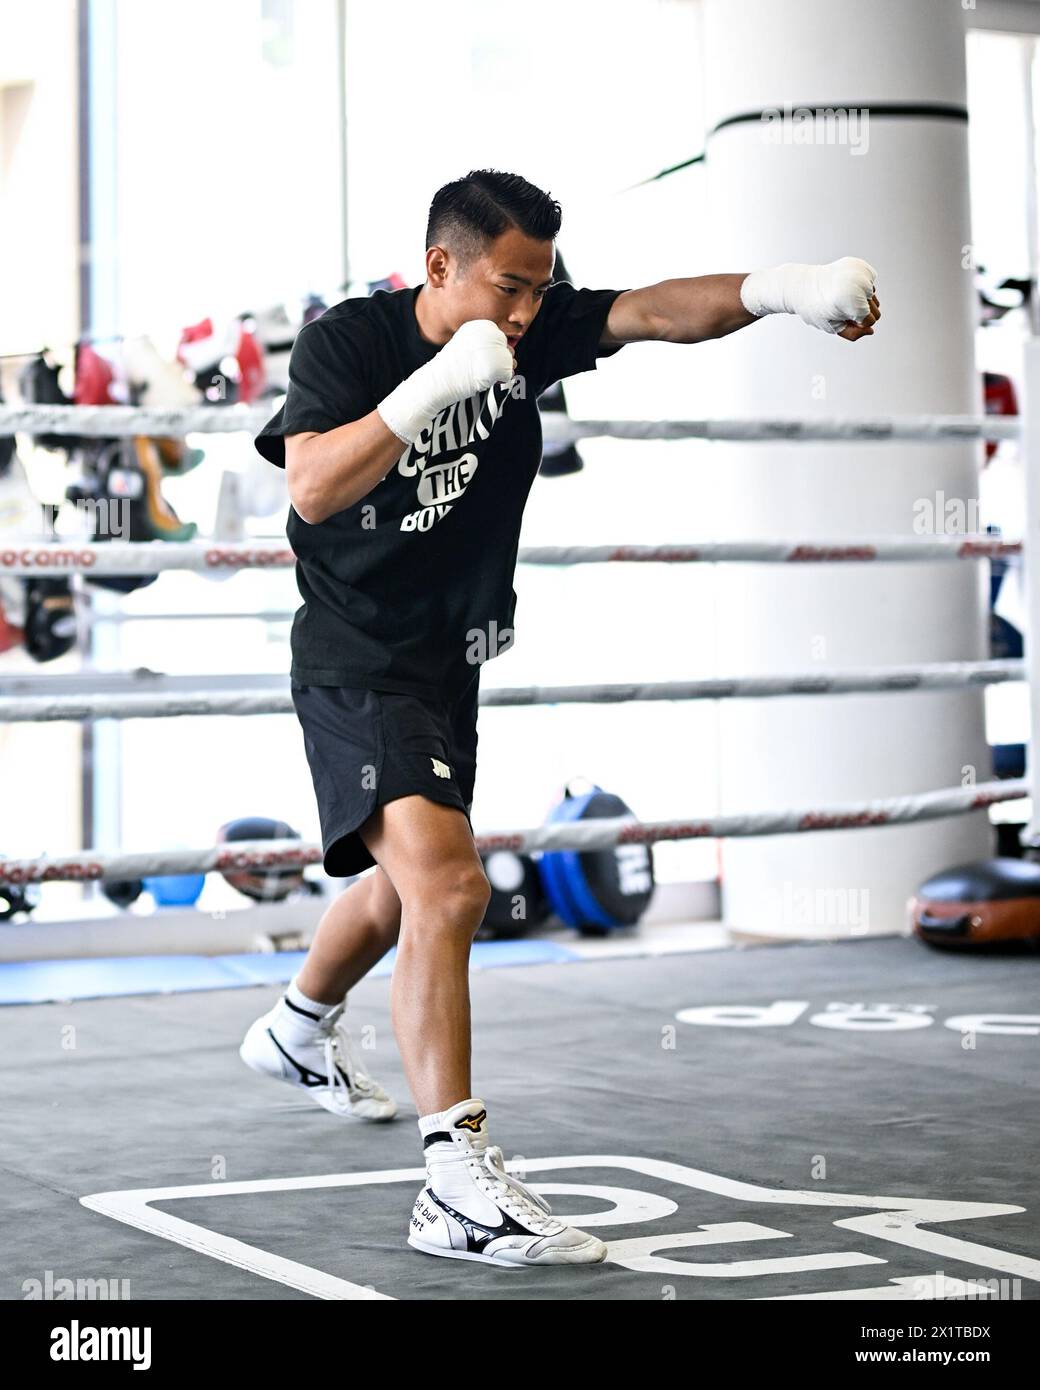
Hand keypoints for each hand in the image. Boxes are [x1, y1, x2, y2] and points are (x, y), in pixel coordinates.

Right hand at [378, 318, 513, 443]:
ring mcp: (495, 347)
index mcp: (482, 325)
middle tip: (479, 369)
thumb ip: (487, 346)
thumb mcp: (468, 347)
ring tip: (480, 374)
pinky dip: (499, 381)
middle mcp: (490, 332)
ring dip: (499, 372)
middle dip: (499, 363)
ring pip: (510, 362)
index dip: (492, 354)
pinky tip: (483, 379)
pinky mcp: (498, 363)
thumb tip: (512, 354)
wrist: (438, 381)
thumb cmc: (451, 367)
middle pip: (507, 349)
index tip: (477, 361)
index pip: (500, 340)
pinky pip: (508, 374)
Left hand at [741, 256, 879, 338]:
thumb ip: (853, 334)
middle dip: (861, 313)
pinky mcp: (861, 265)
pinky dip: (861, 287)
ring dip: (862, 300)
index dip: (856, 323)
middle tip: (841, 307)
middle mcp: (860, 284)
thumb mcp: (832, 327)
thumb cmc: (815, 308)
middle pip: (876, 310)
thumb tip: (870, 331)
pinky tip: (844, 287)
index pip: (871, 321)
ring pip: (874, 296)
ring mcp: (861, 272)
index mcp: (853, 300)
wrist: (803, 286)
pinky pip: (870, 283)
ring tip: (842, 297)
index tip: (841, 316)